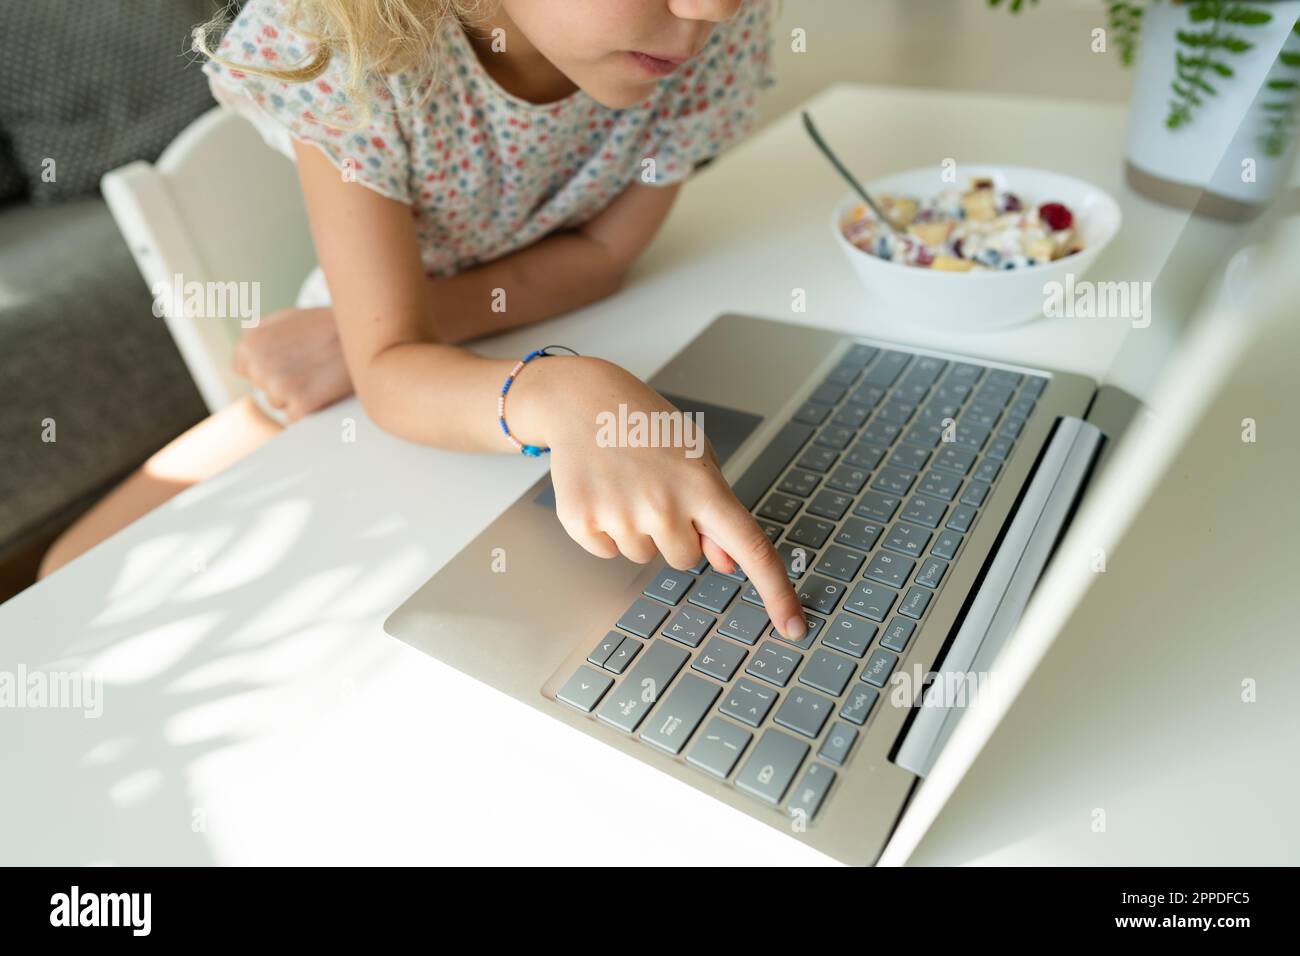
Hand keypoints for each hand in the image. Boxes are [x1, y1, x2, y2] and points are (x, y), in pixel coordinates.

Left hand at [232, 307, 353, 421]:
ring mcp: (279, 387)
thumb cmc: (327, 325)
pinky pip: (296, 417)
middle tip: (309, 364)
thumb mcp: (286, 318)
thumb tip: (243, 350)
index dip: (268, 366)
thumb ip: (259, 333)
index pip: (243, 370)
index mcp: (251, 344)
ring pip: (278, 404)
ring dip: (296, 395)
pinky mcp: (301, 404)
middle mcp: (259, 366)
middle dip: (282, 381)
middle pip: (262, 388)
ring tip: (318, 374)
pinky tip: (323, 389)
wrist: (364, 335)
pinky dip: (310, 409)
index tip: (290, 358)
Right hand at [519, 356, 806, 638]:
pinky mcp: (582, 521)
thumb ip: (715, 512)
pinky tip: (602, 490)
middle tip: (655, 489)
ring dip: (638, 529)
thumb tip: (727, 562)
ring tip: (626, 483)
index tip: (793, 627)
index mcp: (702, 486)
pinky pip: (606, 552)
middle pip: (684, 560)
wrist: (584, 401)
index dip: (776, 591)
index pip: (751, 548)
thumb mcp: (696, 458)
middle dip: (675, 533)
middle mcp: (663, 505)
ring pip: (643, 556)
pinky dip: (604, 529)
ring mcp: (620, 515)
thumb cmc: (647, 427)